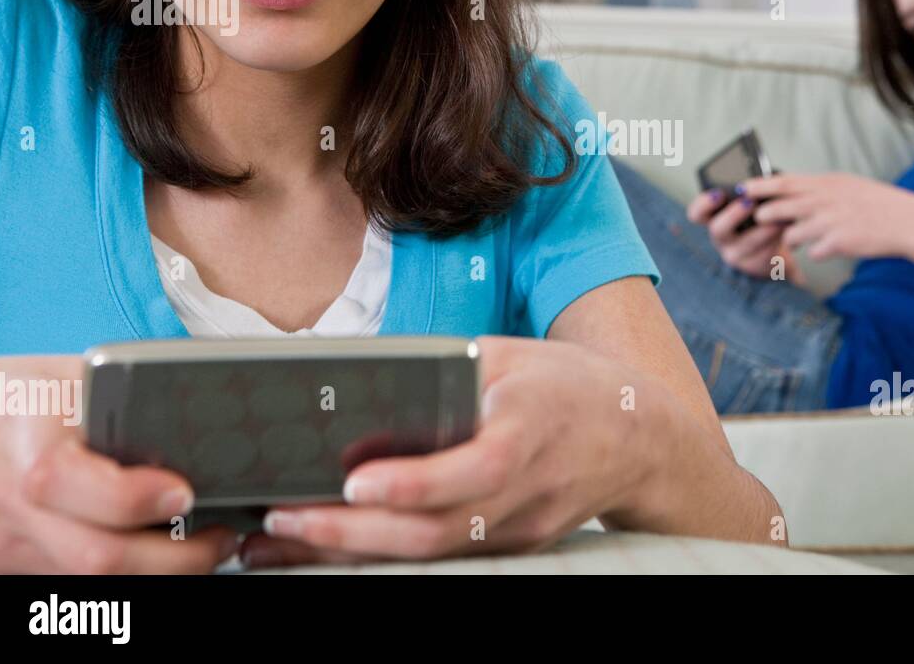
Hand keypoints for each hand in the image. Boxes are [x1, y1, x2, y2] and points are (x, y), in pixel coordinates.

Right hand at [0, 355, 239, 573]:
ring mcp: (4, 550)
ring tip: (192, 549)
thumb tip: (194, 416)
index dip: (147, 501)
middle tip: (219, 540)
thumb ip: (120, 403)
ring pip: (90, 583)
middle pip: (101, 559)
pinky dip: (115, 575)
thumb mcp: (60, 381)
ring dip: (153, 572)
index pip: (96, 494)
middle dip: (179, 559)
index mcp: (34, 453)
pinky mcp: (2, 571)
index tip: (187, 494)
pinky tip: (142, 554)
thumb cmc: (2, 400)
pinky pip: (68, 582)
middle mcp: (15, 510)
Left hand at [240, 336, 657, 567]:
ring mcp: (519, 530)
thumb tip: (363, 378)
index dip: (415, 482)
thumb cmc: (566, 386)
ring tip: (275, 542)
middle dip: (353, 532)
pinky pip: (437, 559)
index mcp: (531, 430)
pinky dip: (378, 556)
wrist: (638, 438)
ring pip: (429, 556)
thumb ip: (448, 369)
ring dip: (350, 553)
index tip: (353, 480)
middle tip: (281, 518)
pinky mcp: (508, 548)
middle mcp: (527, 492)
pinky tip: (324, 547)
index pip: (476, 468)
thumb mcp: (512, 355)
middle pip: (438, 530)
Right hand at [686, 188, 805, 283]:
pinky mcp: (755, 264)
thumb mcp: (749, 204)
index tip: (718, 193)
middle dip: (733, 214)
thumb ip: (749, 193)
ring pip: (746, 243)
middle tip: (749, 202)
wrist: (772, 248)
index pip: (696, 213)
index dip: (703, 203)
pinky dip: (778, 238)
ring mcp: (735, 254)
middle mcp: (720, 237)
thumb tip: (762, 179)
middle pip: (717, 229)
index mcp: (714, 217)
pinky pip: (765, 252)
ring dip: (763, 228)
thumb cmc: (757, 217)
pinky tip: (788, 226)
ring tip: (779, 217)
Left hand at [743, 172, 913, 260]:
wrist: (906, 222)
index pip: (783, 182)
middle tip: (761, 219)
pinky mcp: (838, 243)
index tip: (741, 189)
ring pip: (791, 235)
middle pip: (779, 208)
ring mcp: (830, 222)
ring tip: (804, 238)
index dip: (759, 186)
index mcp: (826, 183)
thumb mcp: (846, 185)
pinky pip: (813, 252)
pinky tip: (830, 247)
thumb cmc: (876, 203)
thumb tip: (790, 191)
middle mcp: (824, 200)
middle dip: (765, 216)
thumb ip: (818, 189)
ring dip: (793, 238)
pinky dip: (817, 252)